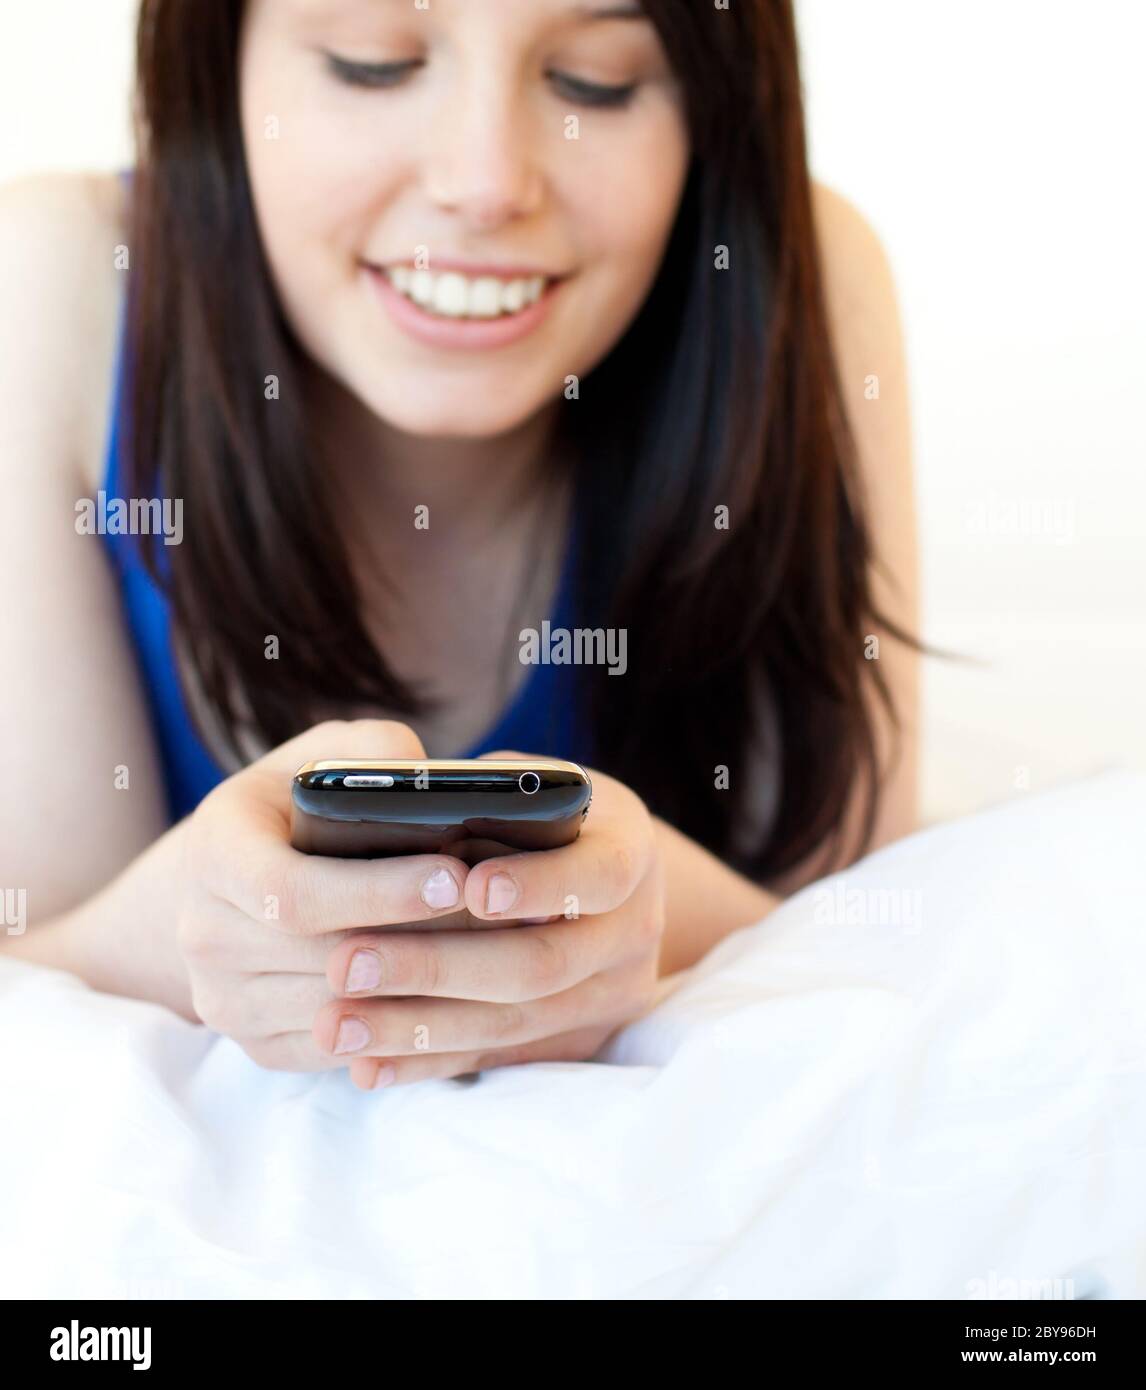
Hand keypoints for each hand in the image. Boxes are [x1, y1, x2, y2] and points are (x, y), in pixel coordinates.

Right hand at [176, 720, 472, 1070]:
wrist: (231, 878)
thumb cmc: (295, 803)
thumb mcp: (322, 755)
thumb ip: (372, 754)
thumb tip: (428, 780)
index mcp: (214, 852)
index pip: (290, 891)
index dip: (377, 891)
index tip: (455, 876)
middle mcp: (203, 933)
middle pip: (323, 958)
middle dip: (420, 940)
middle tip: (502, 920)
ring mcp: (223, 999)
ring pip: (338, 1012)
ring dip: (423, 990)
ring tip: (498, 955)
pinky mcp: (255, 1044)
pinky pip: (340, 1052)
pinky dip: (403, 1030)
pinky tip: (462, 995)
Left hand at [316, 752, 665, 1089]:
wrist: (597, 881)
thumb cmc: (534, 813)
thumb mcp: (525, 787)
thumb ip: (484, 800)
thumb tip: (402, 816)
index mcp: (630, 848)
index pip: (600, 873)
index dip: (538, 884)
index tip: (470, 887)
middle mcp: (634, 930)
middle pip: (541, 963)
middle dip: (436, 966)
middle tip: (346, 963)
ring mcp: (610, 995)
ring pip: (512, 1023)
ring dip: (416, 1028)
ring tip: (334, 1024)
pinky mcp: (575, 1042)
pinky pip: (496, 1058)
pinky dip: (427, 1063)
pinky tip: (364, 1064)